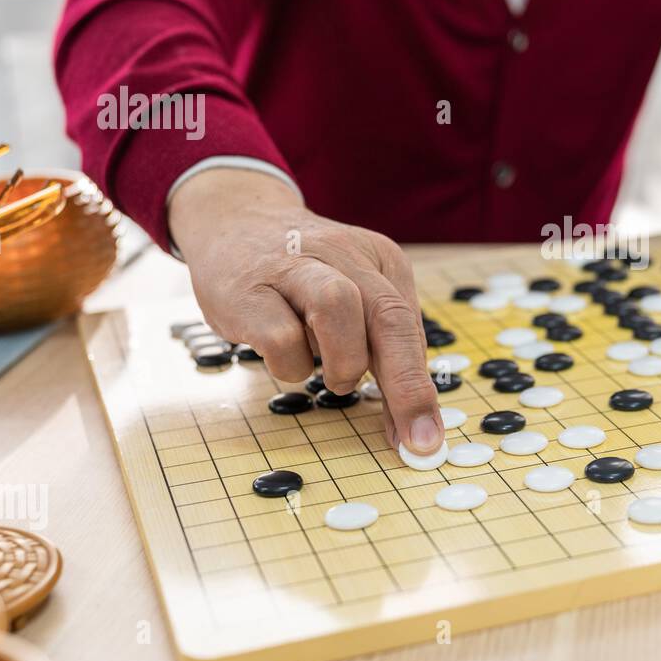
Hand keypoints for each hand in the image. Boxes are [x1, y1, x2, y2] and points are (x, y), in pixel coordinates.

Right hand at [169, 168, 443, 455]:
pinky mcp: (248, 289)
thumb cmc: (304, 277)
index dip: (420, 388)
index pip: (412, 329)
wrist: (235, 221)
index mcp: (382, 261)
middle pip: (389, 317)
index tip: (426, 439)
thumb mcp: (356, 295)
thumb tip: (411, 421)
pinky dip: (290, 363)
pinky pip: (281, 337)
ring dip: (344, 361)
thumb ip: (385, 350)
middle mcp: (345, 256)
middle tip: (415, 438)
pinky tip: (285, 354)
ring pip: (339, 307)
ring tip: (335, 377)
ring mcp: (295, 267)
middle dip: (406, 386)